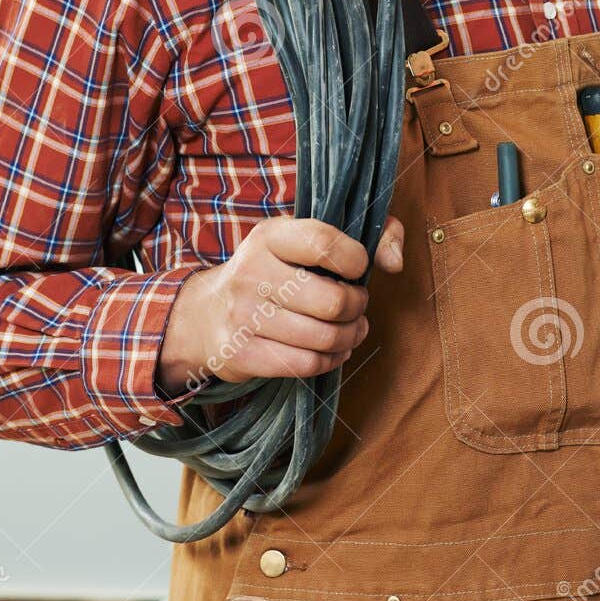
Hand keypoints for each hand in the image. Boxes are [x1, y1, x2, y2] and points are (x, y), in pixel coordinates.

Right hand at [156, 214, 403, 392]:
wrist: (203, 315)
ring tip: (350, 330)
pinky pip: (306, 365)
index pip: (324, 243)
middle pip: (333, 301)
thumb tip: (396, 262)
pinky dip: (330, 360)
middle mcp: (252, 272)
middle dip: (357, 307)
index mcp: (270, 236)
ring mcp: (243, 315)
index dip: (356, 260)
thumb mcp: (304, 241)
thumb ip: (367, 235)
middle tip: (355, 305)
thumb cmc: (274, 272)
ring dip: (349, 337)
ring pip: (324, 338)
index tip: (356, 269)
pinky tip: (332, 351)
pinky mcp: (241, 353)